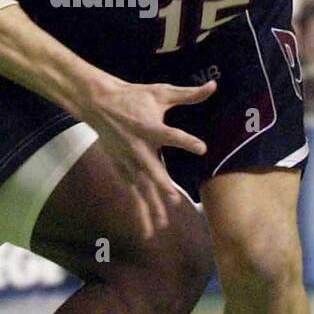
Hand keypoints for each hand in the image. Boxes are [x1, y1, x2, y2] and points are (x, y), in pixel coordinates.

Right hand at [74, 74, 216, 239]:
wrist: (99, 104)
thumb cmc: (133, 96)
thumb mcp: (160, 92)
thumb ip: (188, 94)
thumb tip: (214, 85)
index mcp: (150, 127)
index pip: (171, 135)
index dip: (186, 141)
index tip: (202, 148)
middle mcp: (139, 148)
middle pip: (151, 169)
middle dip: (161, 184)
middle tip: (173, 197)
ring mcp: (129, 161)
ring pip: (141, 187)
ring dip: (151, 206)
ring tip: (162, 225)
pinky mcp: (123, 169)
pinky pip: (133, 192)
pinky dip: (139, 210)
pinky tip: (147, 227)